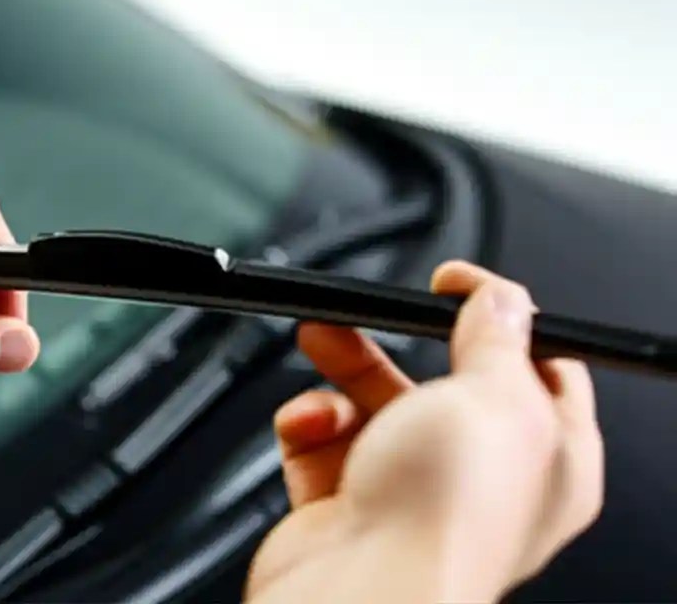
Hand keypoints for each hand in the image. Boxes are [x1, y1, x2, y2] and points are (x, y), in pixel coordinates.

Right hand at [246, 262, 602, 602]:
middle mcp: (480, 479)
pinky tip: (309, 421)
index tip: (454, 284)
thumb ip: (498, 338)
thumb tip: (499, 302)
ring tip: (321, 342)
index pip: (538, 367)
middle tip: (367, 311)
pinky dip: (307, 422)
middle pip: (440, 380)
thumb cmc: (442, 518)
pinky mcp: (346, 505)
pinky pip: (322, 442)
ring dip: (340, 371)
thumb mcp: (495, 397)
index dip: (499, 317)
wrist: (357, 591)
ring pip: (371, 405)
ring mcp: (409, 493)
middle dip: (393, 338)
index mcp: (549, 458)